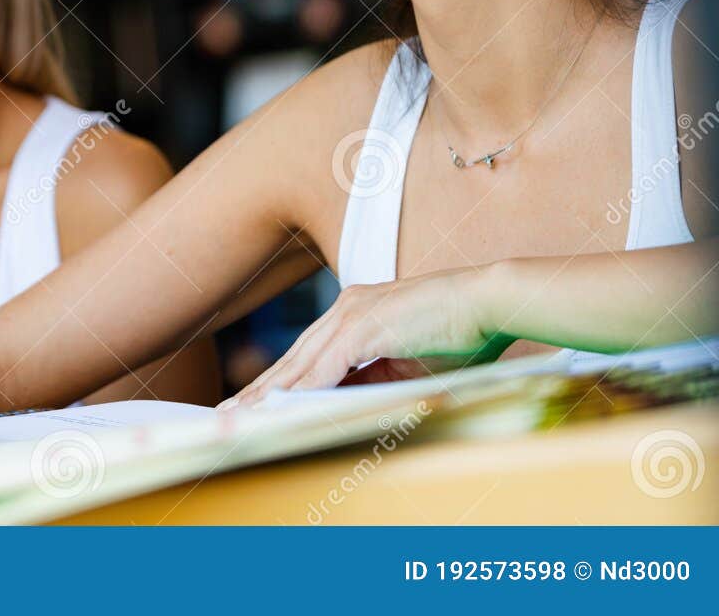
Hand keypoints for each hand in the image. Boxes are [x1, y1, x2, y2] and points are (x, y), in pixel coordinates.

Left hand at [224, 266, 511, 408]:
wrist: (491, 302)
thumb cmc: (461, 333)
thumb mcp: (408, 363)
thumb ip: (375, 377)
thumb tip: (345, 404)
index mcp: (355, 313)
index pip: (306, 355)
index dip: (279, 382)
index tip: (254, 404)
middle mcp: (346, 309)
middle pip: (293, 359)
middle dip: (260, 390)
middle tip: (229, 414)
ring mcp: (353, 315)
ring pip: (300, 363)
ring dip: (269, 394)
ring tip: (242, 418)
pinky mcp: (365, 326)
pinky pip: (326, 366)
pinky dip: (301, 389)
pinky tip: (280, 408)